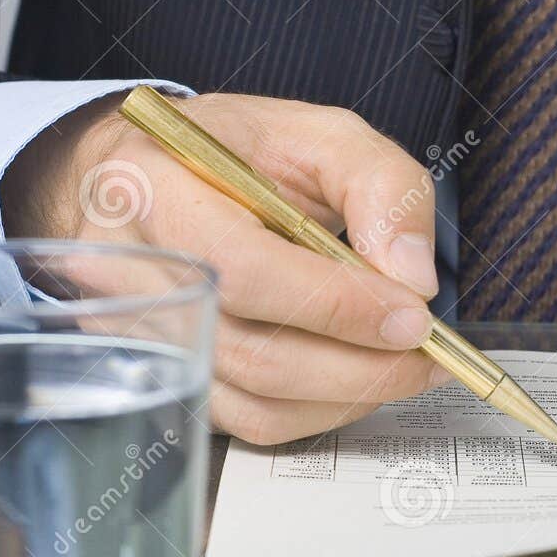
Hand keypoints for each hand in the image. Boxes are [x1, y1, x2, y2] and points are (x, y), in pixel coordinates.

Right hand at [2, 91, 446, 443]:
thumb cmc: (235, 153)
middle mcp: (127, 273)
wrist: (161, 178)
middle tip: (429, 352)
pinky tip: (357, 374)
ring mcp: (142, 338)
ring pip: (257, 402)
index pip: (245, 271)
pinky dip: (322, 410)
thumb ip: (380, 185)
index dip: (337, 305)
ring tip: (404, 361)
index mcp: (153, 190)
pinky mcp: (169, 381)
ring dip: (350, 394)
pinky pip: (252, 422)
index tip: (412, 316)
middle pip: (253, 354)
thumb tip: (412, 278)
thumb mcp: (320, 134)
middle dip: (361, 365)